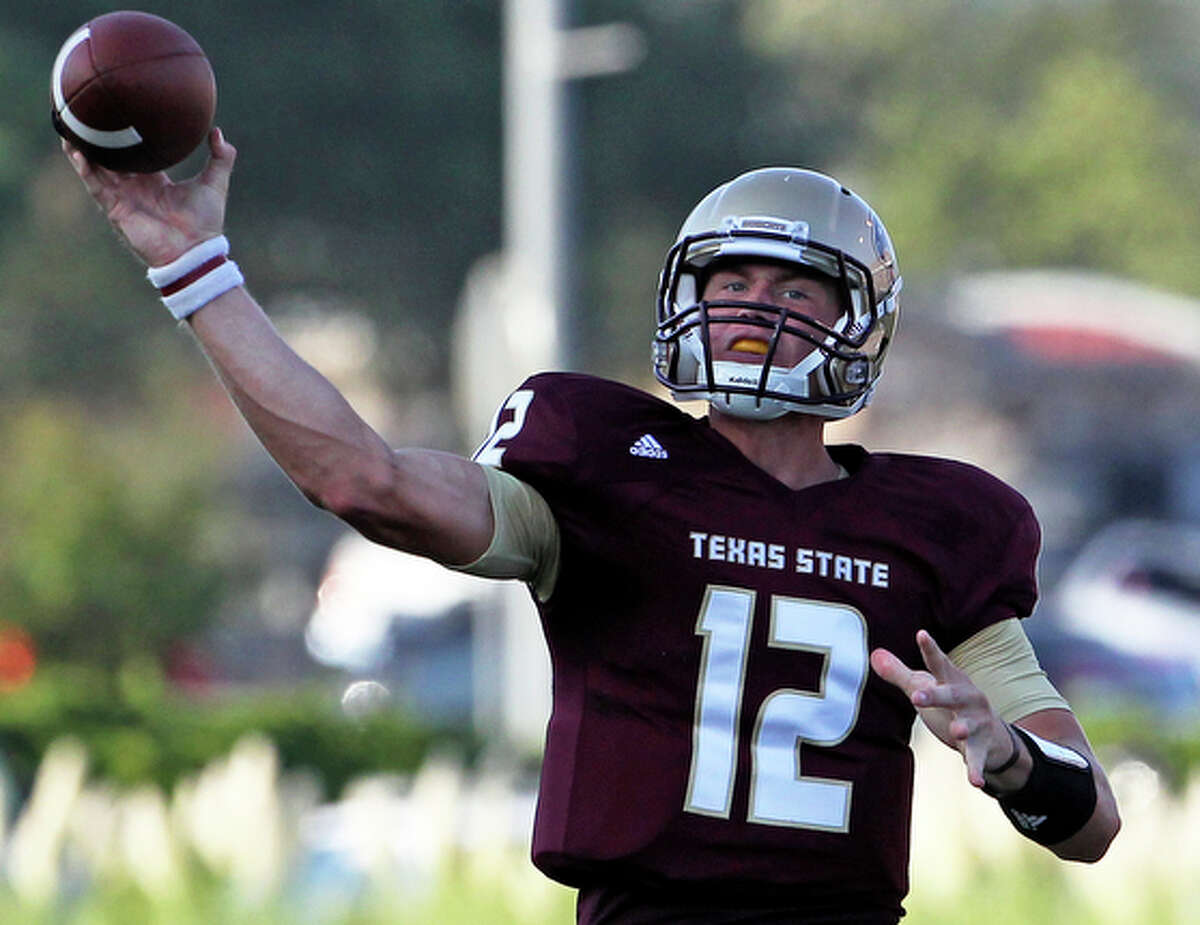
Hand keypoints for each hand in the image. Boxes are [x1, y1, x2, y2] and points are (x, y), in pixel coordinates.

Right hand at [62, 127, 235, 267]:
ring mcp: (122, 197)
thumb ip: (221, 158)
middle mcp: (134, 187)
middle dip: (97, 140)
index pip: (134, 154)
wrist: (194, 250)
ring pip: (95, 168)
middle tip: (86, 113)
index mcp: (154, 180)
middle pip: (109, 158)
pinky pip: (95, 185)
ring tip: (69, 126)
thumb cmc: (205, 222)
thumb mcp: (215, 184)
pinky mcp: (115, 208)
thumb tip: (217, 131)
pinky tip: (76, 150)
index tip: (120, 114)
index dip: (126, 137)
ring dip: (81, 149)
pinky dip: (85, 168)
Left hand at [870, 630, 1014, 787]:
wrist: (994, 735)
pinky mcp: (981, 748)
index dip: (930, 648)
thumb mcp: (926, 686)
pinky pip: (978, 759)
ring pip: (969, 725)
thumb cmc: (951, 704)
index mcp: (952, 681)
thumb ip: (900, 673)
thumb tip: (874, 654)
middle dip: (936, 694)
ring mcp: (976, 723)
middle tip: (916, 695)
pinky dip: (976, 770)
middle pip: (951, 694)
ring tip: (957, 731)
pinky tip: (976, 782)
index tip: (921, 634)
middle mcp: (968, 699)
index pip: (939, 663)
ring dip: (964, 728)